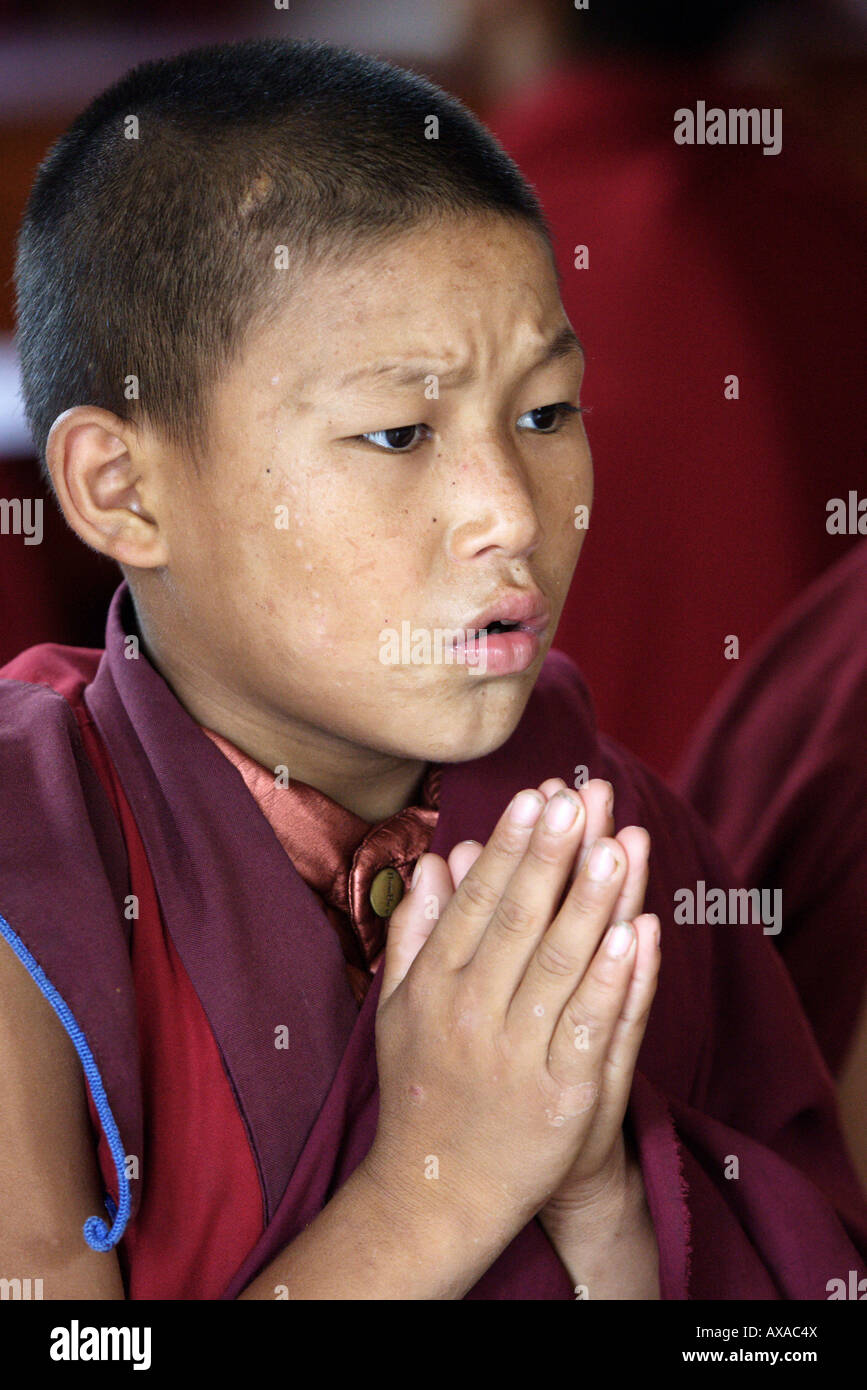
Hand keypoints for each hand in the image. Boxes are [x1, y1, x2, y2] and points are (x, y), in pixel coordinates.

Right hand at [363, 778, 659, 1266]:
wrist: (440, 1193)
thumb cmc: (423, 1088)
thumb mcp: (398, 1009)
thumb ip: (415, 933)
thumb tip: (435, 862)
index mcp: (434, 987)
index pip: (479, 903)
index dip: (511, 848)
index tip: (536, 798)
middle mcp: (473, 1014)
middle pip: (520, 920)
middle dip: (553, 855)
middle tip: (580, 797)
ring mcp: (519, 1055)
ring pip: (562, 964)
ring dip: (591, 902)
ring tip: (616, 843)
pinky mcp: (564, 1095)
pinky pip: (593, 1026)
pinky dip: (617, 979)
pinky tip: (636, 932)